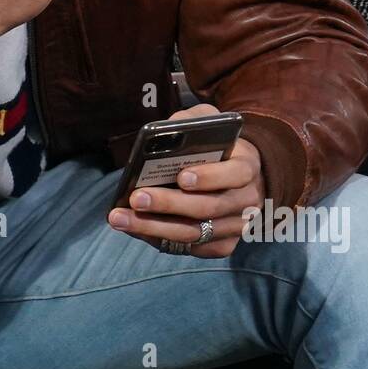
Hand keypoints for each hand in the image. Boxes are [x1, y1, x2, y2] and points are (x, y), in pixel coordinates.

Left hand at [107, 103, 264, 257]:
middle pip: (207, 208)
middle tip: (135, 198)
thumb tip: (164, 132)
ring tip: (120, 218)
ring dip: (154, 227)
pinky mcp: (223, 245)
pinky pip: (189, 248)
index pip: (235, 173)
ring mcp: (237, 227)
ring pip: (194, 233)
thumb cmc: (216, 145)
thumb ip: (191, 120)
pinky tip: (134, 229)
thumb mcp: (209, 122)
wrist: (238, 175)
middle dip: (169, 204)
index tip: (181, 177)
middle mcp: (247, 200)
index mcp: (247, 166)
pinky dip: (159, 239)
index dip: (209, 177)